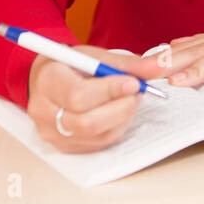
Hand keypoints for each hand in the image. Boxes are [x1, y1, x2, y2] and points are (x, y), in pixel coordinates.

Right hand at [26, 45, 161, 153]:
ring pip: (98, 136)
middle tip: (138, 90)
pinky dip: (117, 126)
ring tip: (130, 97)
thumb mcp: (93, 56)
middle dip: (121, 108)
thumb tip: (159, 67)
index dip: (110, 91)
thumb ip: (126, 63)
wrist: (47, 79)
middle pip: (88, 123)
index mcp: (47, 82)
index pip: (78, 95)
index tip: (134, 81)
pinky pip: (100, 143)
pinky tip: (119, 110)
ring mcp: (53, 134)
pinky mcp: (66, 147)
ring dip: (123, 117)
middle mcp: (44, 112)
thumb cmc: (70, 65)